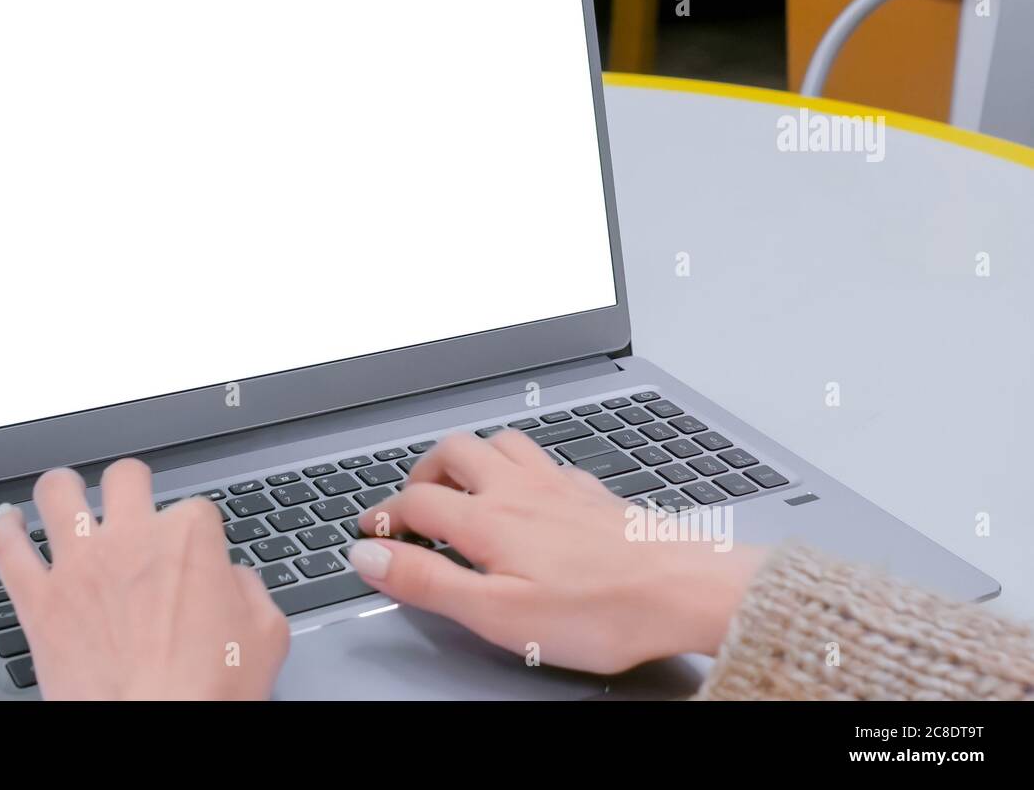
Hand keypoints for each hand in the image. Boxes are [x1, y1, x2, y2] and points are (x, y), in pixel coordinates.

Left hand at [0, 459, 288, 699]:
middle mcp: (131, 538)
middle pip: (124, 477)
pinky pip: (7, 549)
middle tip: (130, 500)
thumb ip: (250, 591)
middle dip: (130, 483)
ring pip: (57, 493)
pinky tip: (8, 522)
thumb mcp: (265, 635)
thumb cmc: (209, 692)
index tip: (195, 555)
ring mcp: (79, 565)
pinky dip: (4, 530)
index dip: (197, 533)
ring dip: (63, 488)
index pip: (197, 509)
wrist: (154, 729)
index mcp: (190, 537)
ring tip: (65, 492)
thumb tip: (233, 580)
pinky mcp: (38, 601)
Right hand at [347, 431, 764, 673]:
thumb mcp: (496, 612)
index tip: (370, 530)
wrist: (685, 590)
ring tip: (463, 483)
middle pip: (454, 452)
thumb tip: (371, 557)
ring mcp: (560, 485)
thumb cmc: (600, 610)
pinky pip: (546, 460)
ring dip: (472, 456)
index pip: (416, 502)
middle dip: (423, 471)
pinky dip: (523, 466)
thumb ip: (428, 581)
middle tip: (412, 501)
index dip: (385, 514)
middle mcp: (520, 490)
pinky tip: (532, 490)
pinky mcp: (593, 493)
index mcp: (489, 519)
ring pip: (502, 442)